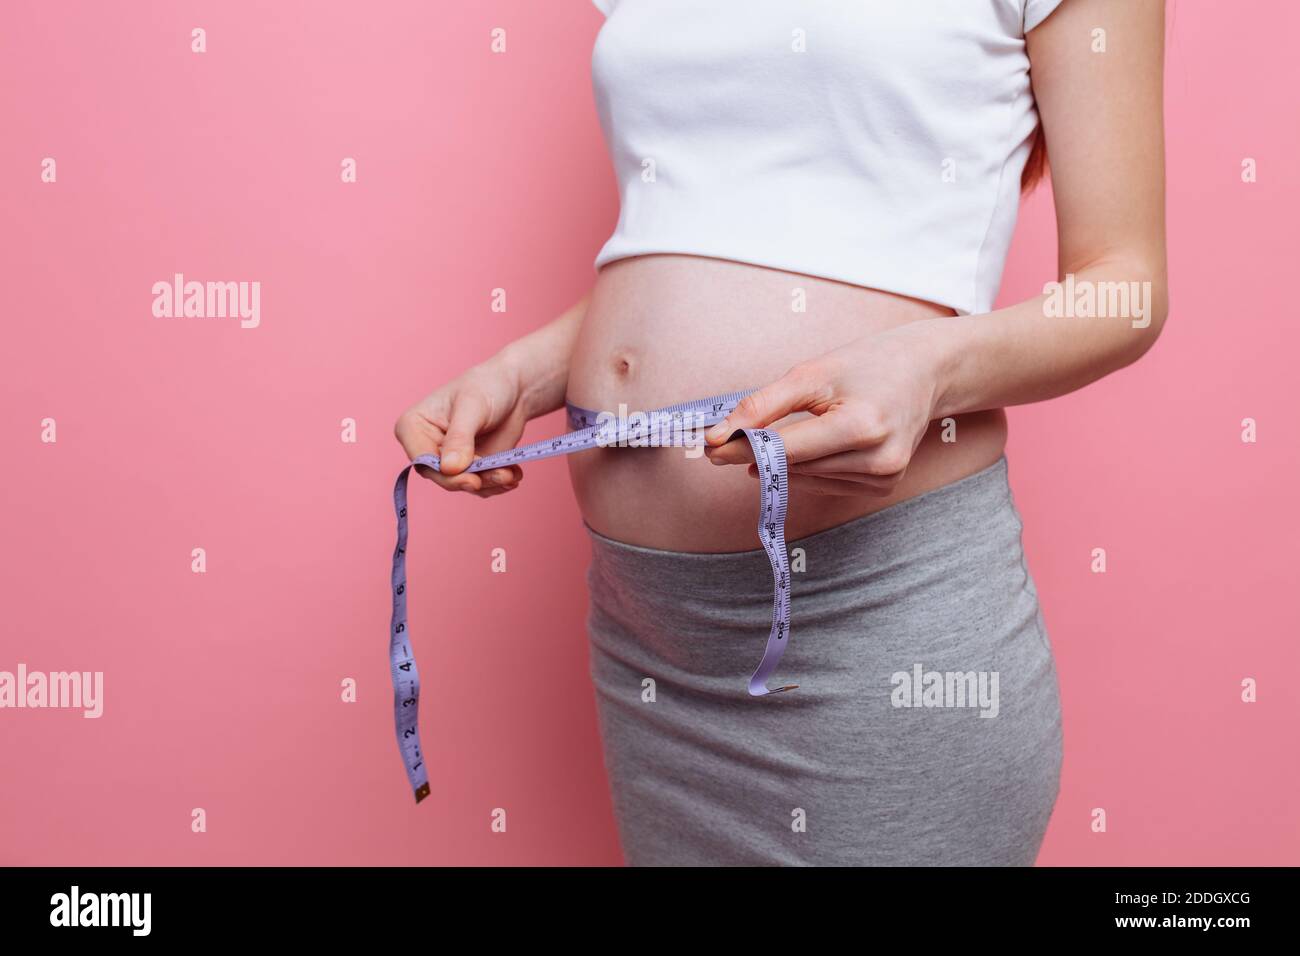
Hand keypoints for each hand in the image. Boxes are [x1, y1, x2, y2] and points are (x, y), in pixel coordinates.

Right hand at [393, 357, 527, 497]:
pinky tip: (513, 474)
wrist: (514, 390)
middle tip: (500, 477)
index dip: (442, 472)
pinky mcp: (470, 470)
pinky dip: (498, 483)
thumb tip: (449, 468)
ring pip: (463, 484)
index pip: (420, 458)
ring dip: (490, 482)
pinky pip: (480, 487)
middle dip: (471, 480)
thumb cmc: (486, 386)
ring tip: (511, 473)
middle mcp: (427, 447)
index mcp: (414, 426)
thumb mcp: (472, 407)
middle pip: (441, 477)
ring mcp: (449, 461)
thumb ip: (459, 438)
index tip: (470, 477)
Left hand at [703, 325, 944, 495]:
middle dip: (756, 455)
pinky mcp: (884, 487)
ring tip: (773, 439)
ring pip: (806, 479)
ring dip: (783, 463)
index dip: (743, 449)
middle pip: (794, 467)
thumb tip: (720, 436)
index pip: (786, 449)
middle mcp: (878, 458)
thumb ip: (763, 406)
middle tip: (724, 443)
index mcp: (862, 425)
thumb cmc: (868, 364)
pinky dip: (808, 469)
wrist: (926, 371)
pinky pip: (826, 485)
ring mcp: (884, 477)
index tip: (710, 447)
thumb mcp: (812, 373)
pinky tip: (810, 448)